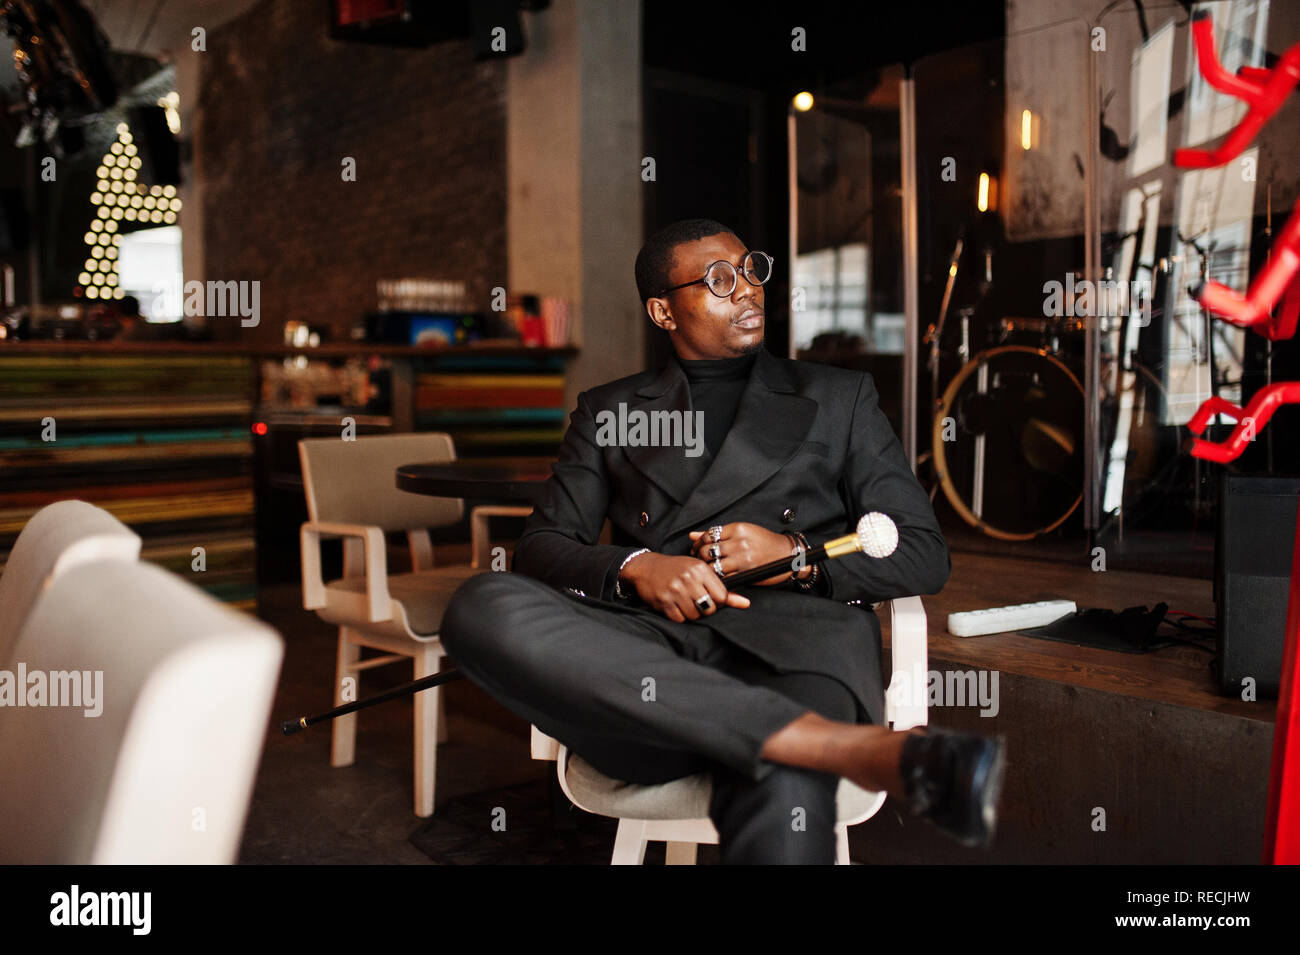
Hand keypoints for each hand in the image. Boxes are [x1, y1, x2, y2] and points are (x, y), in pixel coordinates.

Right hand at [619, 552, 749, 621]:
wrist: (647, 568)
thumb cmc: (677, 569)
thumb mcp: (700, 572)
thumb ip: (723, 588)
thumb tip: (745, 603)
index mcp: (700, 569)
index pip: (721, 596)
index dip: (718, 601)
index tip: (711, 598)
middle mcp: (688, 579)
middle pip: (709, 608)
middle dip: (705, 609)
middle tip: (696, 600)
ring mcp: (675, 591)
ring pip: (695, 615)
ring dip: (691, 613)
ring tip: (685, 602)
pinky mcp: (664, 602)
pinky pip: (679, 619)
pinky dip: (679, 616)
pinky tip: (675, 605)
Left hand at [688, 522, 808, 586]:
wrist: (787, 553)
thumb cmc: (763, 541)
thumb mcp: (742, 531)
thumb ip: (717, 534)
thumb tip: (692, 535)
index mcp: (737, 528)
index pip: (707, 535)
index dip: (698, 543)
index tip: (696, 548)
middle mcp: (739, 542)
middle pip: (707, 551)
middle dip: (699, 556)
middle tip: (699, 560)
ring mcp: (743, 558)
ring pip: (713, 565)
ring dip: (706, 569)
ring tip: (706, 569)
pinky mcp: (747, 572)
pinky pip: (724, 577)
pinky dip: (717, 579)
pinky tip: (716, 577)